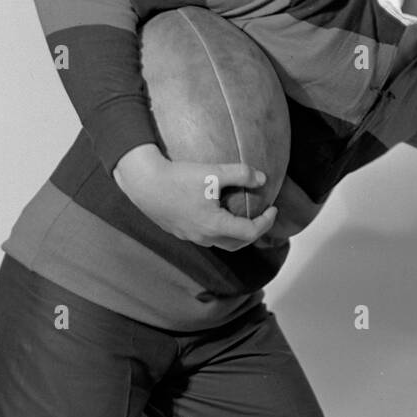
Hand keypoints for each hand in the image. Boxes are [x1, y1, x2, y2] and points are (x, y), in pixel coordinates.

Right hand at [113, 145, 277, 250]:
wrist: (144, 183)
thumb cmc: (178, 178)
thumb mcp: (213, 172)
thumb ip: (241, 174)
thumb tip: (262, 178)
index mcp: (215, 226)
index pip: (250, 233)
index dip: (266, 222)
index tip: (273, 209)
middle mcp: (204, 237)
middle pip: (237, 244)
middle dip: (253, 232)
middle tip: (262, 217)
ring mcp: (190, 237)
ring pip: (220, 242)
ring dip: (235, 234)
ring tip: (242, 217)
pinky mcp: (180, 232)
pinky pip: (205, 237)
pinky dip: (219, 230)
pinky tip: (217, 215)